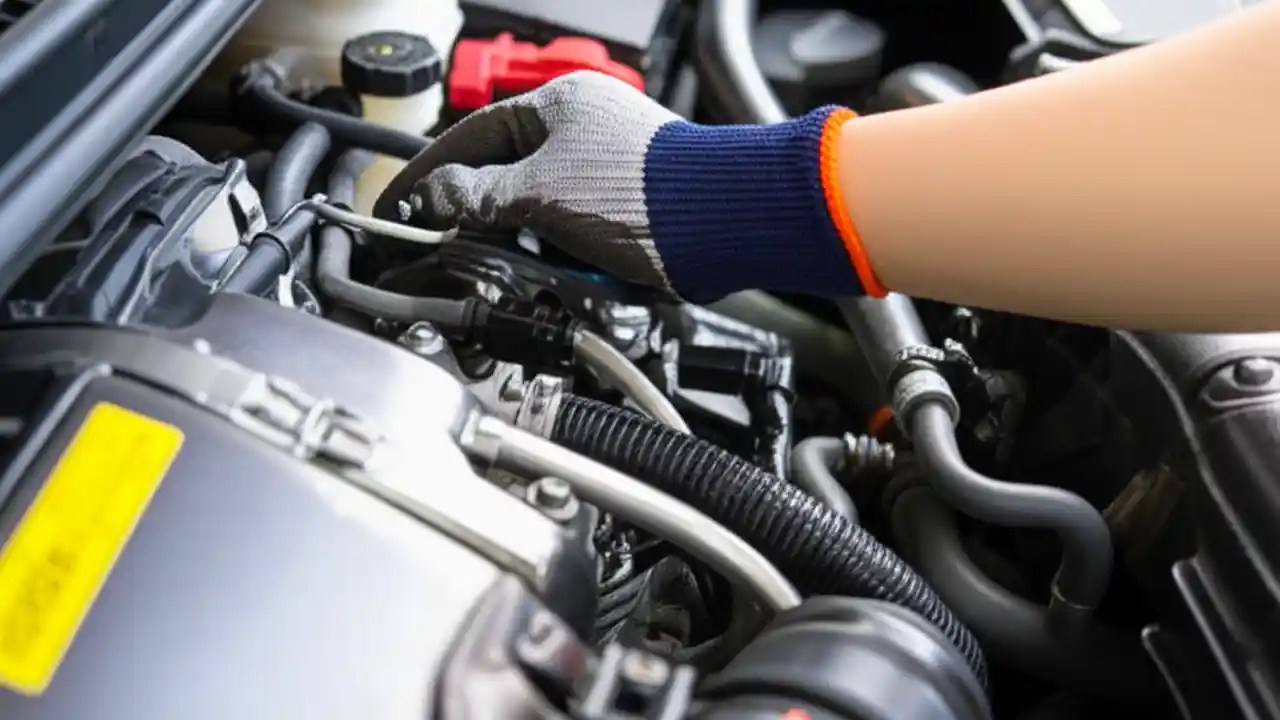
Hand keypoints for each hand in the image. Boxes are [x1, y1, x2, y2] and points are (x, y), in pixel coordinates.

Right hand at [376, 72, 870, 302]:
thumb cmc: (645, 193)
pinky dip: (561, 255)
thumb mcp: (541, 193)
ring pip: (539, 208)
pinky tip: (557, 276)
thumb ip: (479, 197)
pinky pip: (574, 232)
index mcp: (559, 106)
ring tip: (511, 266)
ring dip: (524, 241)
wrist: (724, 225)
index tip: (397, 201)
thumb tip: (437, 198)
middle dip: (478, 214)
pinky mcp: (630, 209)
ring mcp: (608, 170)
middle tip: (446, 245)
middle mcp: (584, 131)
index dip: (429, 173)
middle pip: (505, 173)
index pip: (472, 134)